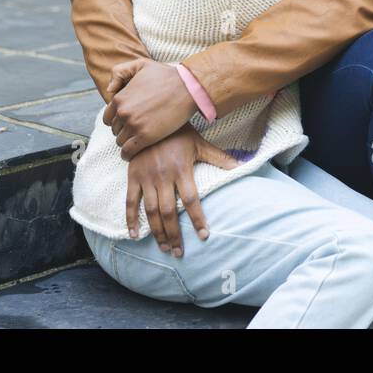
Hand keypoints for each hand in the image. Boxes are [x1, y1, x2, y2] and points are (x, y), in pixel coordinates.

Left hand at [103, 58, 199, 159]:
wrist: (188, 88)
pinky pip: (128, 152)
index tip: (127, 121)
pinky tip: (131, 154)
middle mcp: (124, 112)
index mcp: (120, 98)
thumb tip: (109, 90)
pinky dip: (127, 155)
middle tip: (136, 129)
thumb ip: (119, 72)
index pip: (108, 117)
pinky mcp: (146, 137)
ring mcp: (134, 125)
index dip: (117, 120)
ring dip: (127, 142)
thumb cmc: (166, 76)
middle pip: (115, 130)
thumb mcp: (140, 64)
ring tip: (137, 140)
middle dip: (123, 130)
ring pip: (120, 141)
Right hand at [126, 124, 240, 254]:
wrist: (150, 119)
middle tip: (179, 252)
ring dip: (157, 232)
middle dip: (175, 234)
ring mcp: (146, 177)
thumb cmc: (178, 133)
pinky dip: (131, 220)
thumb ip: (220, 158)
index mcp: (181, 169)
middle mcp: (163, 176)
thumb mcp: (200, 143)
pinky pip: (131, 202)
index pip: (191, 200)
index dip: (197, 219)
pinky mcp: (133, 177)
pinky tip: (135, 235)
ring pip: (151, 211)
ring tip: (165, 248)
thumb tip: (242, 166)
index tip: (204, 235)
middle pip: (169, 211)